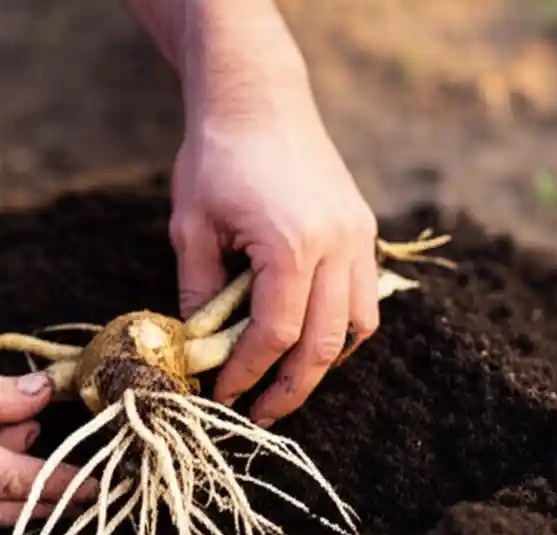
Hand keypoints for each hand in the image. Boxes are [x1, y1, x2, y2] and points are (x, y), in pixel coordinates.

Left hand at [170, 98, 378, 426]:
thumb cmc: (215, 158)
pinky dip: (341, 327)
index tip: (222, 395)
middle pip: (326, 344)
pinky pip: (364, 296)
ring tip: (284, 382)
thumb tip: (199, 351)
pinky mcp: (363, 228)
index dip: (247, 374)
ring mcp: (358, 237)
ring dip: (323, 362)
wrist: (258, 98)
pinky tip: (307, 337)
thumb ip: (199, 295)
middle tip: (259, 415)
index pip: (276, 335)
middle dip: (291, 388)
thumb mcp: (192, 229)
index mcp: (292, 246)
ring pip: (358, 327)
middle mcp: (338, 245)